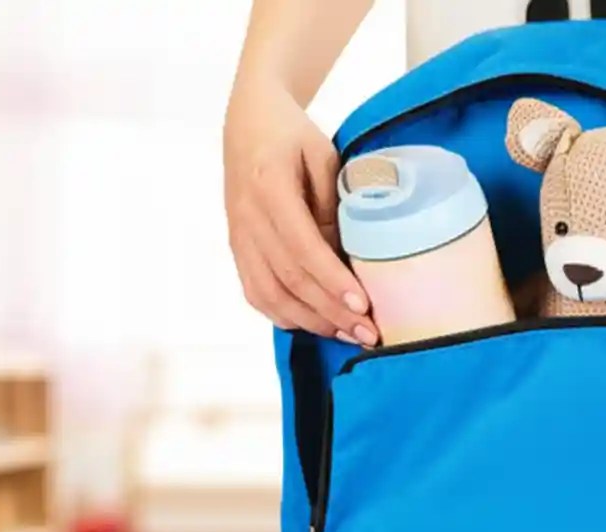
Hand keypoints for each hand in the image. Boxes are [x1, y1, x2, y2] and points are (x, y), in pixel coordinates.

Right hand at [223, 80, 376, 344]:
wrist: (247, 123)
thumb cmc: (291, 134)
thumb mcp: (323, 155)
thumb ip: (331, 204)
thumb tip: (348, 259)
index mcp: (268, 187)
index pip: (301, 247)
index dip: (332, 281)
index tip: (363, 305)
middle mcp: (246, 218)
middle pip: (288, 280)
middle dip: (331, 312)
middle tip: (368, 334)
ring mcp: (238, 238)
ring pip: (270, 295)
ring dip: (310, 321)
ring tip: (346, 334)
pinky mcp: (237, 249)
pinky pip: (256, 293)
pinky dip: (285, 315)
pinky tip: (314, 323)